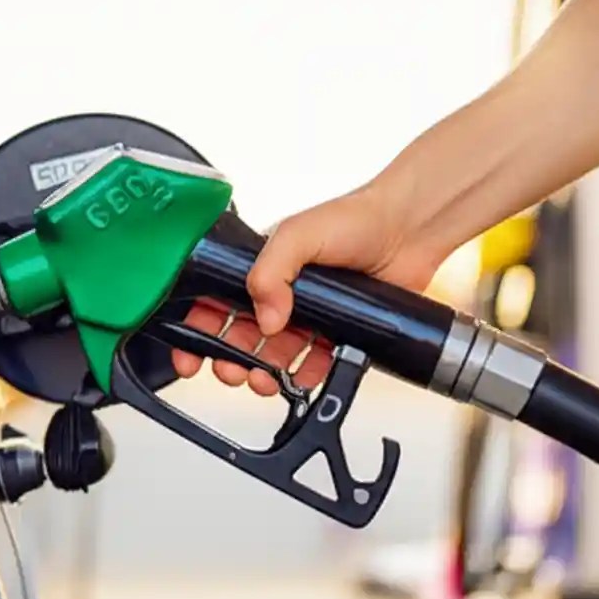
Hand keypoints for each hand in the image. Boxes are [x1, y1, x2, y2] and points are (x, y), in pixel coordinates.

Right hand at [171, 180, 452, 395]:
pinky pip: (313, 365)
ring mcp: (308, 315)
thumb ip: (270, 271)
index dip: (197, 330)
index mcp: (260, 267)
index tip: (189, 354)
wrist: (409, 230)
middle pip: (239, 336)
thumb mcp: (297, 235)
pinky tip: (300, 378)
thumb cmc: (355, 219)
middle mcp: (281, 292)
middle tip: (230, 371)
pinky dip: (303, 377)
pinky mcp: (336, 333)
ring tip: (262, 380)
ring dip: (262, 373)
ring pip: (272, 355)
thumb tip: (265, 317)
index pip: (214, 301)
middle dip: (228, 359)